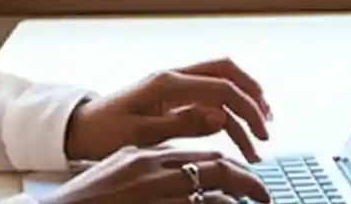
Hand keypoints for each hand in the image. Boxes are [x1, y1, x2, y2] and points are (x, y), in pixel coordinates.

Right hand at [41, 147, 269, 203]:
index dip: (229, 164)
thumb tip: (183, 169)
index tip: (244, 176)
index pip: (200, 152)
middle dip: (247, 180)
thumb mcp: (119, 170)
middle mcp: (154, 171)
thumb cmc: (86, 200)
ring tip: (256, 203)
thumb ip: (149, 164)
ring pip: (215, 192)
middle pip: (216, 167)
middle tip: (264, 195)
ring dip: (240, 198)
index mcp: (145, 156)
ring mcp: (157, 194)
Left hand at [64, 59, 272, 162]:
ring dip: (242, 109)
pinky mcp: (174, 99)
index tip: (261, 131)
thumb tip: (221, 116)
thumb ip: (181, 124)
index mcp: (166, 82)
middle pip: (226, 71)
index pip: (219, 85)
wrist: (79, 129)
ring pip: (221, 85)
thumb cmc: (103, 132)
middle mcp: (174, 78)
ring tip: (257, 142)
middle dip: (252, 94)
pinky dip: (227, 117)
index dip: (246, 106)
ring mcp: (175, 87)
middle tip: (267, 123)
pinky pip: (209, 101)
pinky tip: (237, 138)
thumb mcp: (140, 134)